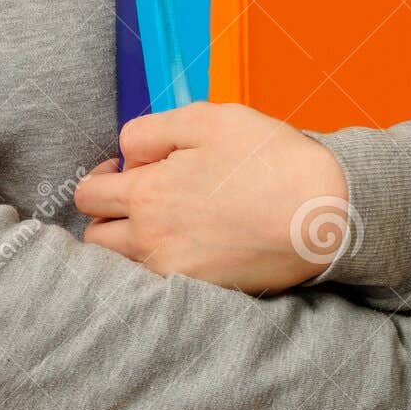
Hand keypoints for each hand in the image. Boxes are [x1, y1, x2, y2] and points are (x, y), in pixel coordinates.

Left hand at [74, 101, 355, 292]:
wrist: (322, 211)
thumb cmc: (267, 158)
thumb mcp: (205, 119)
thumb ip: (151, 131)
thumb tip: (126, 154)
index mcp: (146, 195)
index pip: (88, 194)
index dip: (101, 175)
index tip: (124, 170)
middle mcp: (151, 241)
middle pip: (96, 237)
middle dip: (107, 212)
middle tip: (139, 195)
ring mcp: (175, 272)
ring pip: (123, 265)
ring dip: (128, 241)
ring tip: (162, 220)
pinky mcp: (202, 291)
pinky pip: (158, 282)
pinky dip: (160, 263)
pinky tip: (189, 242)